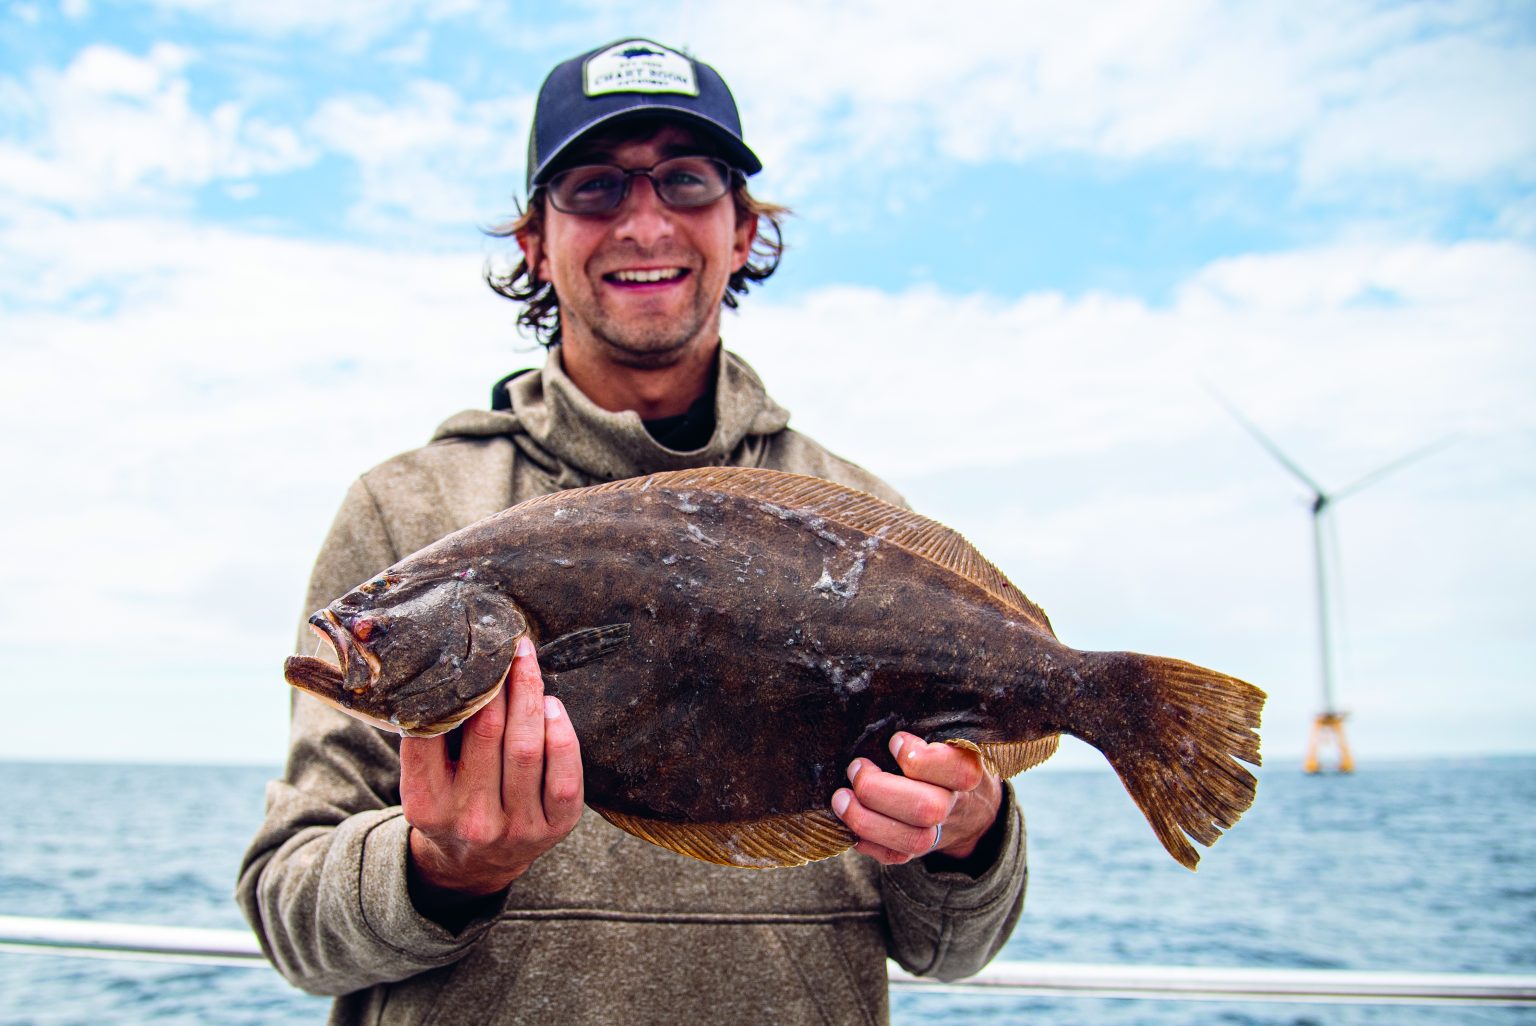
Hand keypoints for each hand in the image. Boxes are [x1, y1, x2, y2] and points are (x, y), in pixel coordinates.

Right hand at [399, 637, 583, 902]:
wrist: (473, 864)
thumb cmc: (448, 800)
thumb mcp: (424, 778)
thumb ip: (431, 735)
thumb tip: (451, 665)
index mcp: (426, 803)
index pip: (435, 735)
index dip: (454, 689)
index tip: (467, 653)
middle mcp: (470, 818)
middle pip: (488, 733)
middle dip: (502, 682)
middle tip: (510, 647)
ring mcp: (515, 828)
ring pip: (527, 748)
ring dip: (531, 697)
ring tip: (529, 667)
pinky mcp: (554, 829)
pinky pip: (564, 775)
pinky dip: (561, 734)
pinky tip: (552, 706)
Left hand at [830, 732, 1001, 865]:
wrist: (970, 808)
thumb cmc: (945, 759)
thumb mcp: (946, 740)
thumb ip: (925, 730)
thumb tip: (876, 712)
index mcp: (968, 771)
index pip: (957, 770)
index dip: (920, 759)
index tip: (894, 742)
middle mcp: (956, 805)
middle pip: (927, 809)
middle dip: (880, 790)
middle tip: (855, 769)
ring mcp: (939, 833)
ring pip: (910, 840)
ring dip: (866, 819)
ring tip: (840, 799)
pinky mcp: (919, 852)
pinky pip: (893, 856)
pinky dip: (866, 842)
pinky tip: (848, 823)